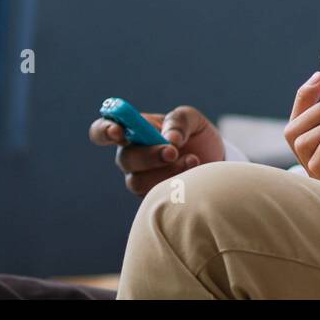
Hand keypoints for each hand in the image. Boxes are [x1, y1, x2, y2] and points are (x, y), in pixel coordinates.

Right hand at [88, 105, 224, 195]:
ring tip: (192, 160)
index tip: (119, 133)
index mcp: (133, 130)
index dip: (104, 131)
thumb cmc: (197, 137)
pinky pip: (155, 197)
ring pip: (138, 182)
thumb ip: (179, 120)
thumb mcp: (193, 120)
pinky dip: (176, 185)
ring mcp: (140, 179)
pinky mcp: (152, 199)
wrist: (216, 163)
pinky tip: (193, 174)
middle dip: (148, 155)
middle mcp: (131, 155)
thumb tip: (168, 138)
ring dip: (166, 172)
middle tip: (172, 152)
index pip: (102, 130)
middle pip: (124, 159)